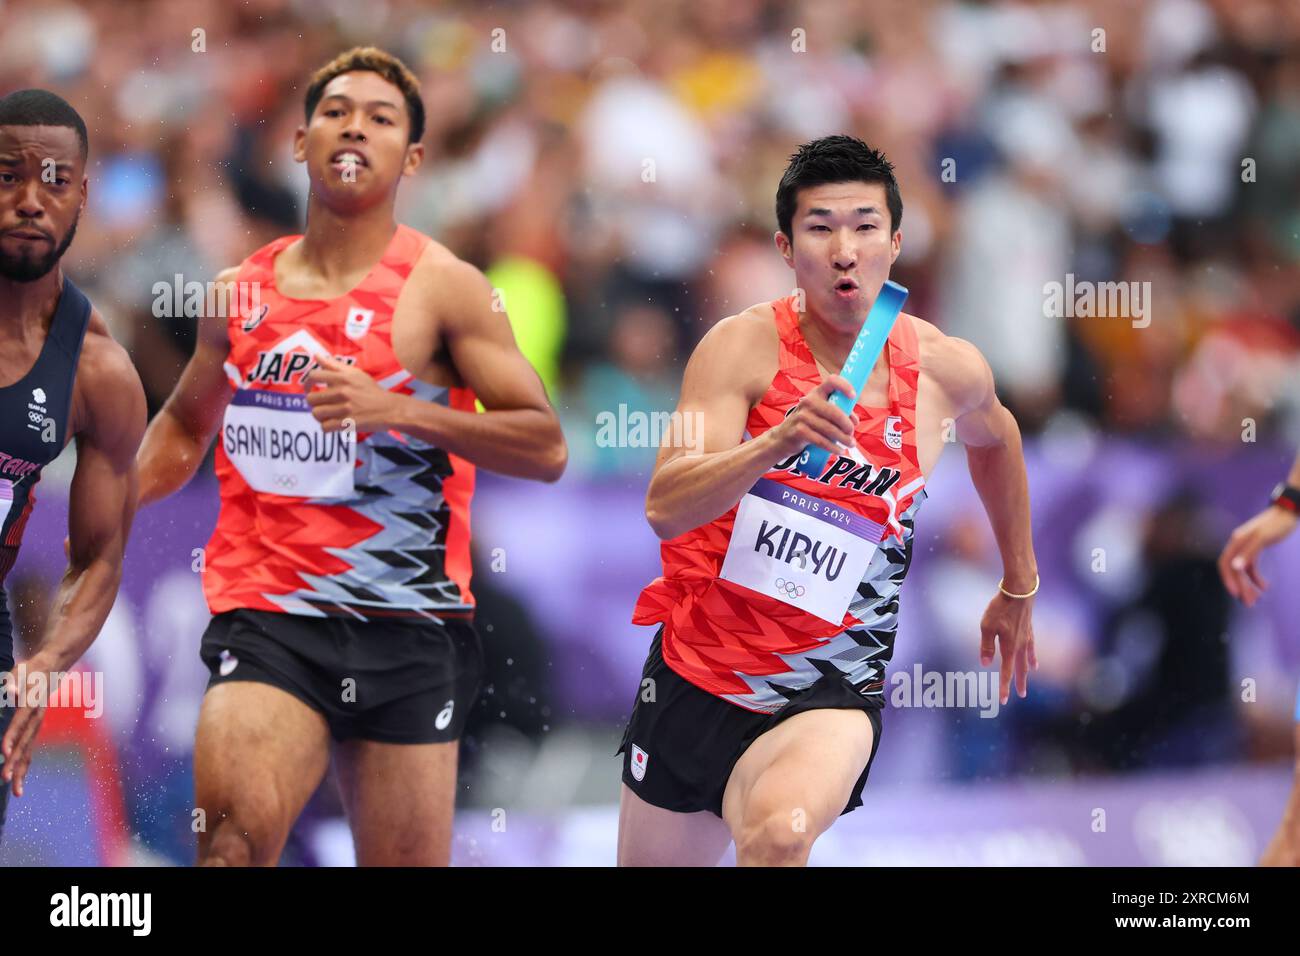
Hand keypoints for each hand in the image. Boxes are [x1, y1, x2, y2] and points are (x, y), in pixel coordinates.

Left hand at [1, 662, 50, 798]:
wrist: (51, 668)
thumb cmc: (30, 670)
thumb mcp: (20, 671)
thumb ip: (13, 682)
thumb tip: (11, 691)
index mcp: (31, 704)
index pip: (20, 723)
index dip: (11, 737)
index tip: (3, 752)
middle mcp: (36, 718)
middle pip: (26, 743)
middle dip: (15, 761)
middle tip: (4, 778)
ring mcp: (37, 725)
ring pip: (29, 751)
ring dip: (21, 771)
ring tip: (16, 792)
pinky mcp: (34, 730)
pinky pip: (29, 750)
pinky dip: (23, 767)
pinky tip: (18, 782)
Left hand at [303, 355, 399, 433]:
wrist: (390, 409)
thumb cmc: (371, 391)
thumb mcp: (355, 373)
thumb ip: (333, 365)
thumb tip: (316, 354)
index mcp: (343, 378)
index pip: (313, 376)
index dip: (306, 383)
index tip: (310, 388)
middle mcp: (342, 392)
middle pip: (311, 398)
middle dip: (314, 402)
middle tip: (321, 404)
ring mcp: (345, 409)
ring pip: (316, 414)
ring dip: (320, 416)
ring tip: (327, 414)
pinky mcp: (347, 424)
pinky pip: (325, 427)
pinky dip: (327, 426)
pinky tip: (333, 423)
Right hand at [770, 375, 859, 459]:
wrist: (783, 437)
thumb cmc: (808, 423)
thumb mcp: (820, 413)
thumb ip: (837, 412)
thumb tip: (854, 421)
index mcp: (816, 393)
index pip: (831, 381)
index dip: (844, 386)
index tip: (853, 396)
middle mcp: (808, 401)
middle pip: (834, 411)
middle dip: (846, 424)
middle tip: (852, 432)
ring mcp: (802, 416)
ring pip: (829, 428)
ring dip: (843, 438)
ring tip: (850, 444)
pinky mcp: (799, 431)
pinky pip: (821, 440)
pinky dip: (832, 447)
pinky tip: (839, 450)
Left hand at [979, 590, 1036, 704]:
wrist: (1019, 590)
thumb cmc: (1000, 607)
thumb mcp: (987, 626)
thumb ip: (987, 646)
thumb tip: (985, 664)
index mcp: (1009, 647)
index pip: (1006, 672)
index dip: (1004, 687)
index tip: (1002, 701)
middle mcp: (1020, 645)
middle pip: (1019, 668)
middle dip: (1019, 682)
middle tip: (1022, 695)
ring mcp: (1026, 637)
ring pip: (1027, 659)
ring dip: (1026, 672)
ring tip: (1026, 681)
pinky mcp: (1029, 629)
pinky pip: (1032, 648)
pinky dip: (1032, 657)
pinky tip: (1035, 661)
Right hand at [1218, 506, 1297, 606]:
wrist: (1289, 512)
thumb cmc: (1277, 523)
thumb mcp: (1263, 538)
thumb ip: (1248, 553)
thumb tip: (1235, 567)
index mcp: (1237, 542)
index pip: (1225, 564)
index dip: (1228, 580)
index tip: (1236, 594)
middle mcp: (1238, 545)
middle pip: (1234, 570)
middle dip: (1241, 587)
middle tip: (1250, 603)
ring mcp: (1246, 547)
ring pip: (1243, 570)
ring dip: (1248, 585)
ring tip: (1257, 599)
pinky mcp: (1255, 549)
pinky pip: (1251, 567)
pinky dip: (1256, 578)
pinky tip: (1265, 587)